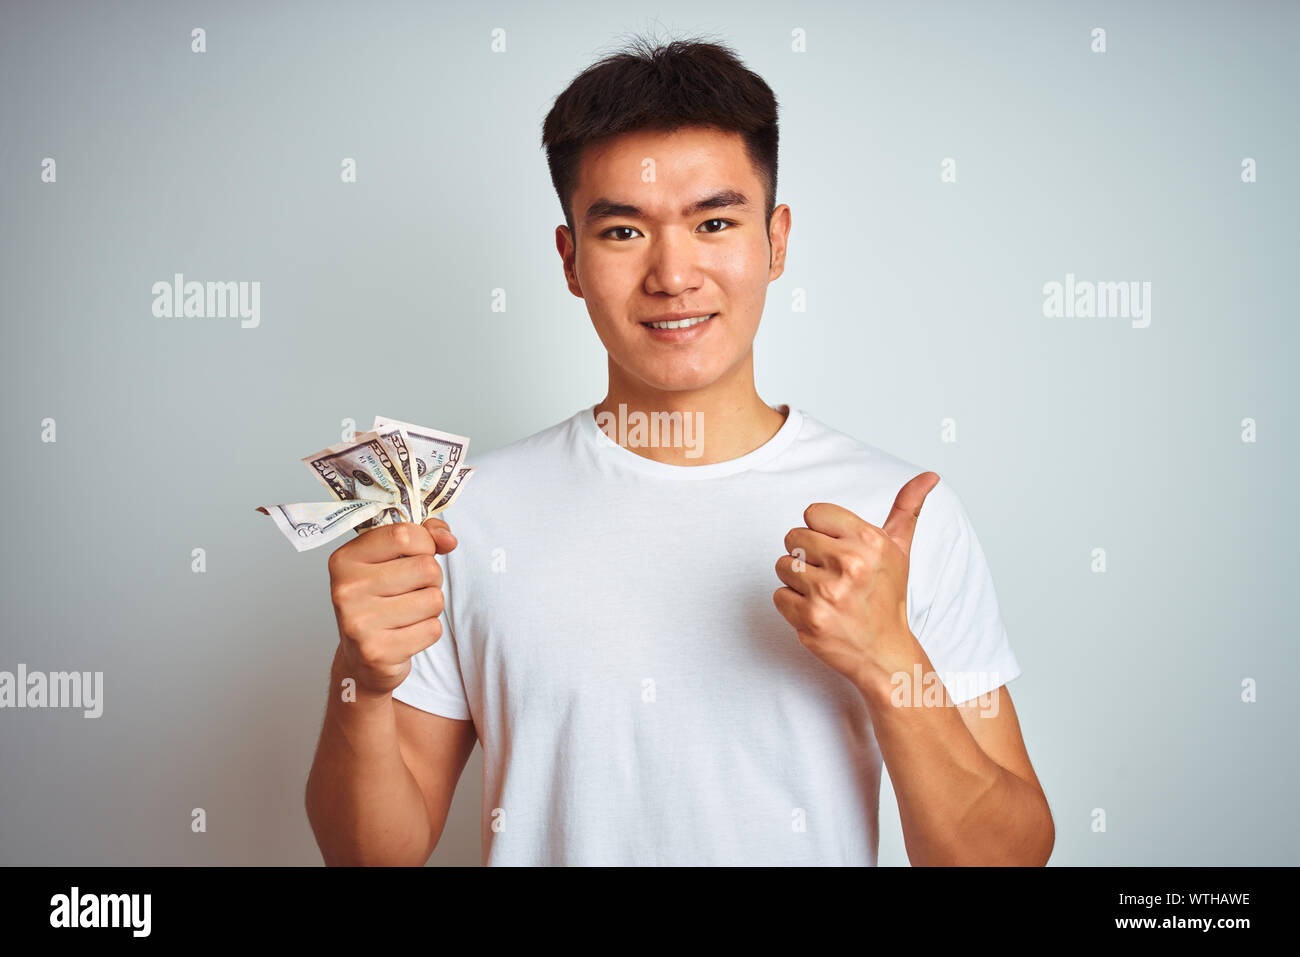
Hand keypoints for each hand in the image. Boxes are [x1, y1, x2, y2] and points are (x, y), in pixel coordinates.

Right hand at [327, 516, 458, 696]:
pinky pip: (433, 629)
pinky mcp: (378, 652)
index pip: (404, 535)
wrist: (360, 658)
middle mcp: (347, 589)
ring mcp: (359, 622)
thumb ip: (423, 536)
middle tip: (412, 590)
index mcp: (346, 559)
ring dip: (431, 606)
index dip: (425, 543)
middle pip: (426, 568)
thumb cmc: (379, 600)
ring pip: (434, 599)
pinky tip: (406, 633)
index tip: (419, 553)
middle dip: (432, 578)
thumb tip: (448, 539)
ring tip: (408, 612)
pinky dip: (428, 630)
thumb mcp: (391, 559)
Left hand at [773, 472, 940, 687]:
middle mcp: (850, 564)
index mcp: (869, 541)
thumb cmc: (887, 598)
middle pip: (793, 537)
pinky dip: (792, 605)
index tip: (836, 550)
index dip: (820, 531)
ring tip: (823, 593)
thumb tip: (930, 476)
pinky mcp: (810, 618)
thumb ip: (906, 509)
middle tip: (830, 575)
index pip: (813, 512)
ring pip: (782, 565)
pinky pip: (778, 595)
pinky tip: (817, 611)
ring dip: (797, 580)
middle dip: (807, 556)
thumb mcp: (900, 550)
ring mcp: (829, 593)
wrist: (885, 653)